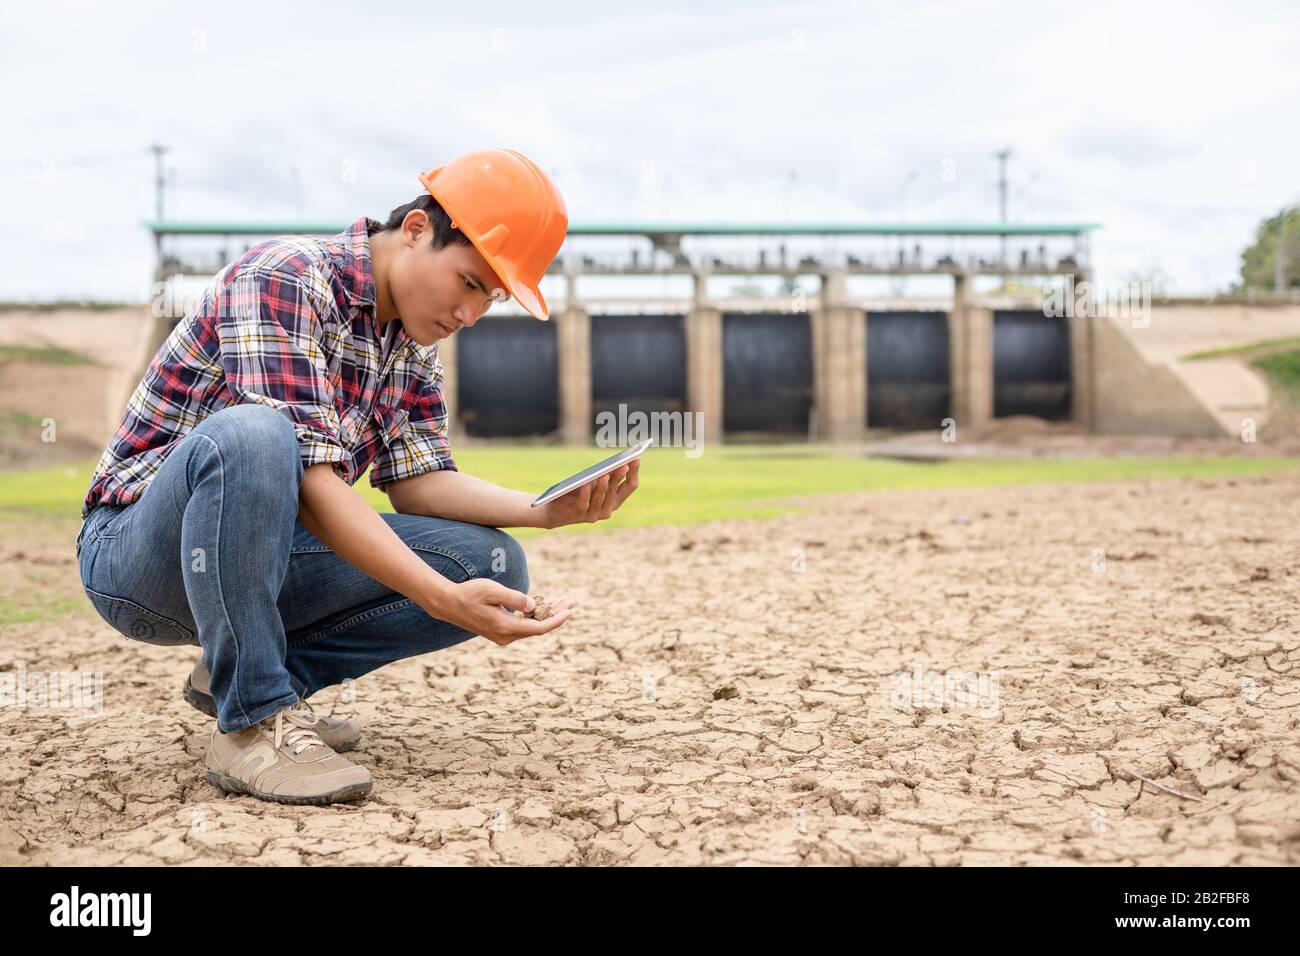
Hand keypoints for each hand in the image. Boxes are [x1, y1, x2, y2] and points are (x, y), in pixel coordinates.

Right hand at [438, 578, 574, 645]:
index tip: (570, 610)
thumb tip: (532, 605)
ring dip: (546, 614)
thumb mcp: (492, 590)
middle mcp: (506, 636)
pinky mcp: (500, 631)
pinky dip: (535, 616)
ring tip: (561, 601)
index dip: (557, 619)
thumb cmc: (469, 593)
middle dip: (556, 615)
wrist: (448, 604)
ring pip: (531, 627)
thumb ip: (514, 598)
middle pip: (538, 628)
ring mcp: (502, 636)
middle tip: (571, 602)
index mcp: (505, 627)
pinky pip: (523, 625)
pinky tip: (543, 605)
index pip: (539, 628)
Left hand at [540, 459, 639, 528]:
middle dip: (619, 477)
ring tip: (604, 474)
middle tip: (623, 464)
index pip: (630, 486)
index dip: (634, 472)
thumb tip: (617, 460)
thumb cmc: (577, 491)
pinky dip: (585, 493)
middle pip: (616, 491)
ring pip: (601, 499)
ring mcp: (594, 515)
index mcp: (615, 499)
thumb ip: (606, 473)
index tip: (636, 458)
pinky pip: (584, 503)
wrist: (555, 510)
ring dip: (603, 486)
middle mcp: (608, 509)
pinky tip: (585, 484)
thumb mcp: (593, 481)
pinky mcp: (579, 516)